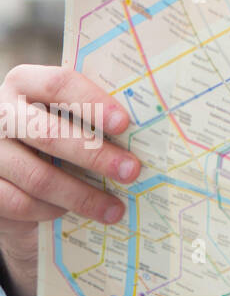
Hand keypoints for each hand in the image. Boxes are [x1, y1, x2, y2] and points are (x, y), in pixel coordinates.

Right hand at [0, 64, 139, 295]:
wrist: (12, 168)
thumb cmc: (57, 129)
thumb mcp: (69, 113)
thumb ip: (93, 112)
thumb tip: (149, 127)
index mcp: (25, 82)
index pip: (59, 83)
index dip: (94, 103)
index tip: (125, 124)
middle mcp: (0, 113)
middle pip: (49, 133)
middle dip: (95, 155)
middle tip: (132, 171)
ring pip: (37, 176)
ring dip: (81, 195)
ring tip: (115, 208)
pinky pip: (20, 202)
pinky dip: (50, 210)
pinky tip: (71, 213)